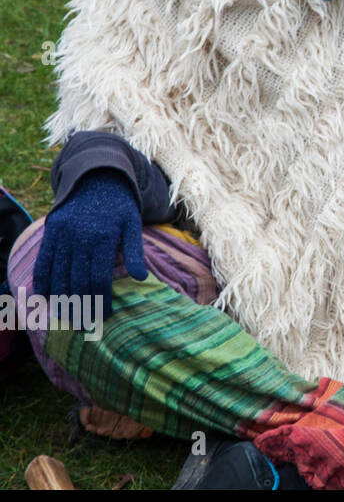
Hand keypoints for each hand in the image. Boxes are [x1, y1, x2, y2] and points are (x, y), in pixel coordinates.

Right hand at [32, 169, 148, 319]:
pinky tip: (47, 296)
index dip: (101, 299)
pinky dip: (43, 280)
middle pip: (77, 280)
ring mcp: (62, 235)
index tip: (105, 315)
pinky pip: (44, 261)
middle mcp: (80, 238)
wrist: (96, 179)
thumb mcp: (133, 223)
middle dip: (82, 304)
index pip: (100, 278)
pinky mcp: (51, 232)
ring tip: (68, 316)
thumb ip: (135, 250)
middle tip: (85, 323)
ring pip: (58, 274)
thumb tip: (143, 278)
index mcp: (103, 238)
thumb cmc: (119, 206)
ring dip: (62, 298)